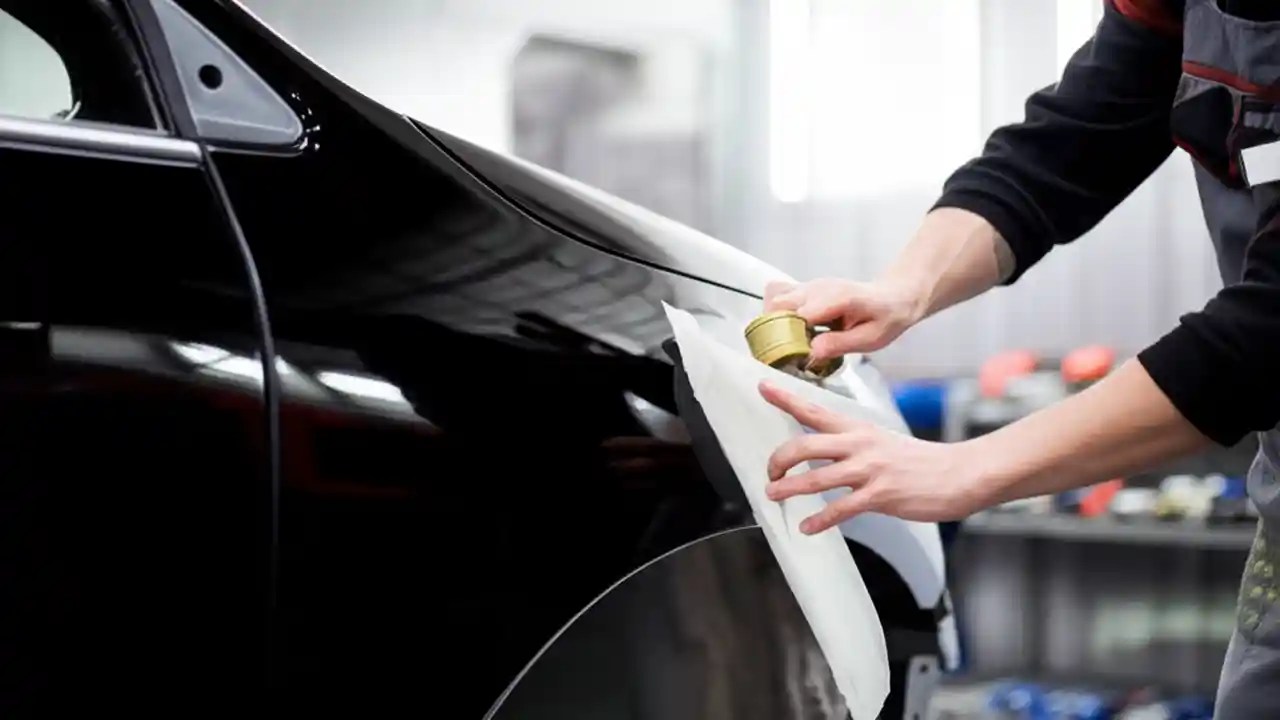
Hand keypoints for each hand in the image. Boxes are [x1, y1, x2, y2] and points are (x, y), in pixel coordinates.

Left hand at [759, 380, 989, 532]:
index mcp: (858, 429)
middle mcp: (859, 445)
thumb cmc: (921, 461)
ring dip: (789, 488)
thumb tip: (825, 456)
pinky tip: (807, 526)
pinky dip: (819, 520)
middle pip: (804, 445)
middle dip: (778, 459)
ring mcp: (869, 470)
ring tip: (774, 495)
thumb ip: (852, 447)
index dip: (786, 398)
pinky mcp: (880, 495)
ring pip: (816, 478)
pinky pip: (841, 509)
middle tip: (769, 471)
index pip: (814, 410)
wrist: (959, 473)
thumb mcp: (882, 441)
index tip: (762, 388)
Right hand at [763, 277, 923, 359]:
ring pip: (774, 297)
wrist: (893, 297)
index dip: (790, 338)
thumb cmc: (885, 318)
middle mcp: (820, 288)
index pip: (799, 315)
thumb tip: (810, 352)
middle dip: (775, 330)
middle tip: (785, 353)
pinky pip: (779, 295)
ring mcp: (811, 285)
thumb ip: (840, 344)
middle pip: (778, 304)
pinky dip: (777, 312)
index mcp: (838, 299)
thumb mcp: (871, 338)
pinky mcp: (806, 288)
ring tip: (786, 343)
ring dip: (774, 321)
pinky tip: (790, 329)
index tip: (789, 358)